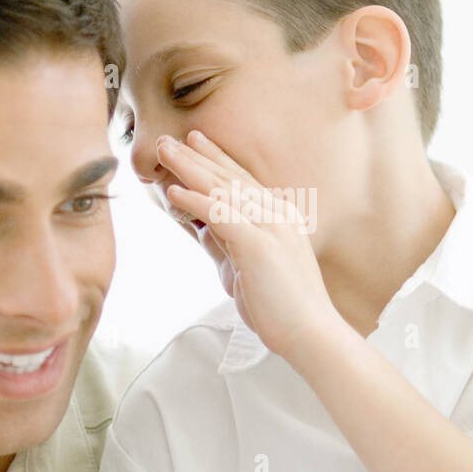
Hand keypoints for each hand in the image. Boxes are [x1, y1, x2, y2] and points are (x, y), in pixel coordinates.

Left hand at [157, 130, 341, 361]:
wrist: (309, 333)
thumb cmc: (281, 305)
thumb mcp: (246, 267)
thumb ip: (225, 244)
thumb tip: (203, 229)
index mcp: (278, 216)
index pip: (241, 180)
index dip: (215, 159)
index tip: (193, 141)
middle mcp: (276, 213)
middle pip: (228, 178)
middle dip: (195, 156)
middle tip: (165, 138)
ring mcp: (270, 227)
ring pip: (222, 190)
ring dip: (190, 168)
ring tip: (163, 151)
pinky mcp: (259, 245)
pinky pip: (221, 216)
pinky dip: (196, 201)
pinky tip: (174, 191)